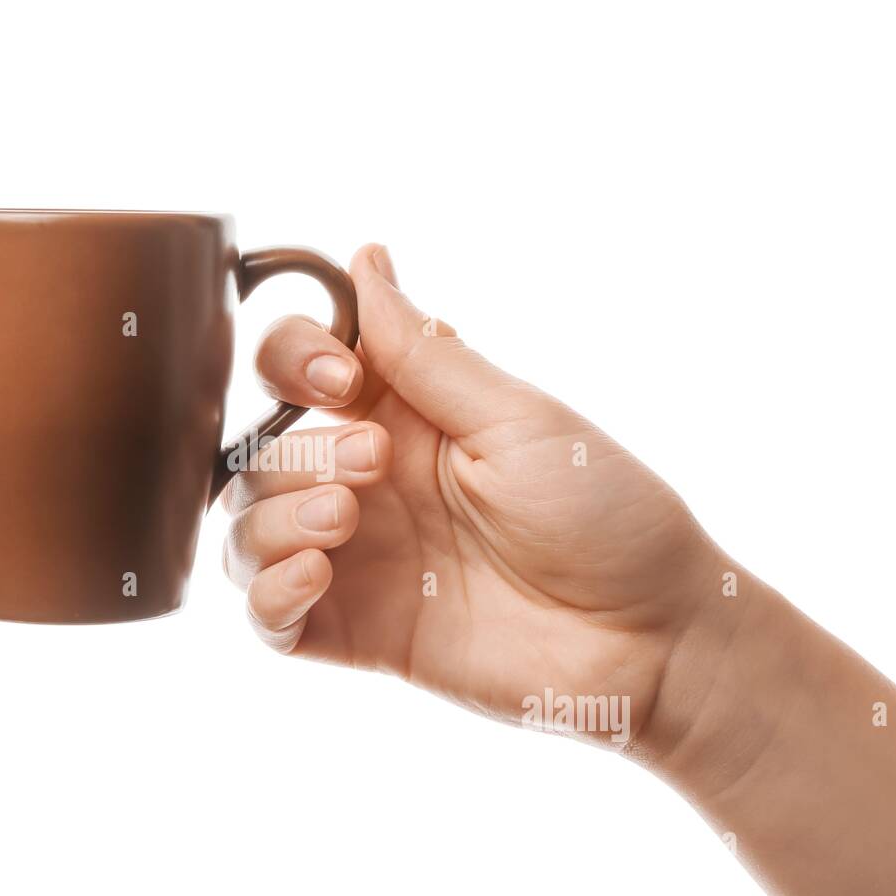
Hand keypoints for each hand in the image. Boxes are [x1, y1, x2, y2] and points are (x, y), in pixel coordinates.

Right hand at [222, 244, 722, 747]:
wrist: (650, 639)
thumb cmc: (605, 515)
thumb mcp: (517, 419)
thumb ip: (424, 354)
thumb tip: (365, 255)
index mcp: (402, 416)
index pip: (295, 367)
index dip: (292, 361)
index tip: (339, 382)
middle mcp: (366, 483)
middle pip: (256, 451)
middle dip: (295, 453)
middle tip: (373, 466)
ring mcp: (357, 559)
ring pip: (246, 527)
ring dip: (271, 516)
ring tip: (343, 523)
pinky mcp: (355, 632)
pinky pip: (267, 615)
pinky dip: (268, 591)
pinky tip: (315, 577)